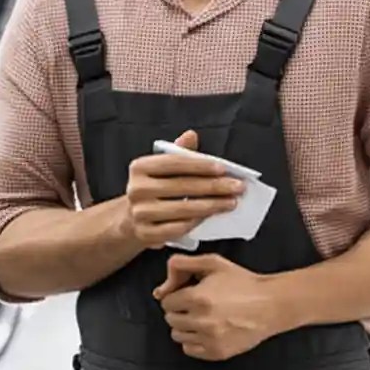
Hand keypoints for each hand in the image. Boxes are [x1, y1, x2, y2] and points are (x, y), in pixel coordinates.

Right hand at [121, 130, 244, 249]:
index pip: (174, 163)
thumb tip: (191, 135)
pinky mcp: (147, 234)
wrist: (131, 219)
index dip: (200, 165)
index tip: (223, 168)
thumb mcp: (160, 167)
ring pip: (183, 209)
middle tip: (237, 187)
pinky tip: (212, 216)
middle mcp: (136, 189)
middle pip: (182, 186)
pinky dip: (198, 222)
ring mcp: (140, 213)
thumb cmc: (153, 188)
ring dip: (212, 206)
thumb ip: (177, 152)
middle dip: (214, 186)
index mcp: (139, 167)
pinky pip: (178, 228)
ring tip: (231, 202)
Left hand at [155, 253, 281, 361]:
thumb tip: (164, 282)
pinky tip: (205, 330)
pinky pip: (189, 350)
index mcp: (198, 297)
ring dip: (184, 326)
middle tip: (193, 305)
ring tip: (200, 317)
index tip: (184, 294)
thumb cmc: (244, 283)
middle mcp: (202, 320)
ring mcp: (210, 338)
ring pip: (177, 335)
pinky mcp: (218, 351)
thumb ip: (183, 264)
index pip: (166, 302)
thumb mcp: (213, 263)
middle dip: (178, 310)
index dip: (175, 296)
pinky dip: (193, 341)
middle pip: (170, 319)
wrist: (270, 304)